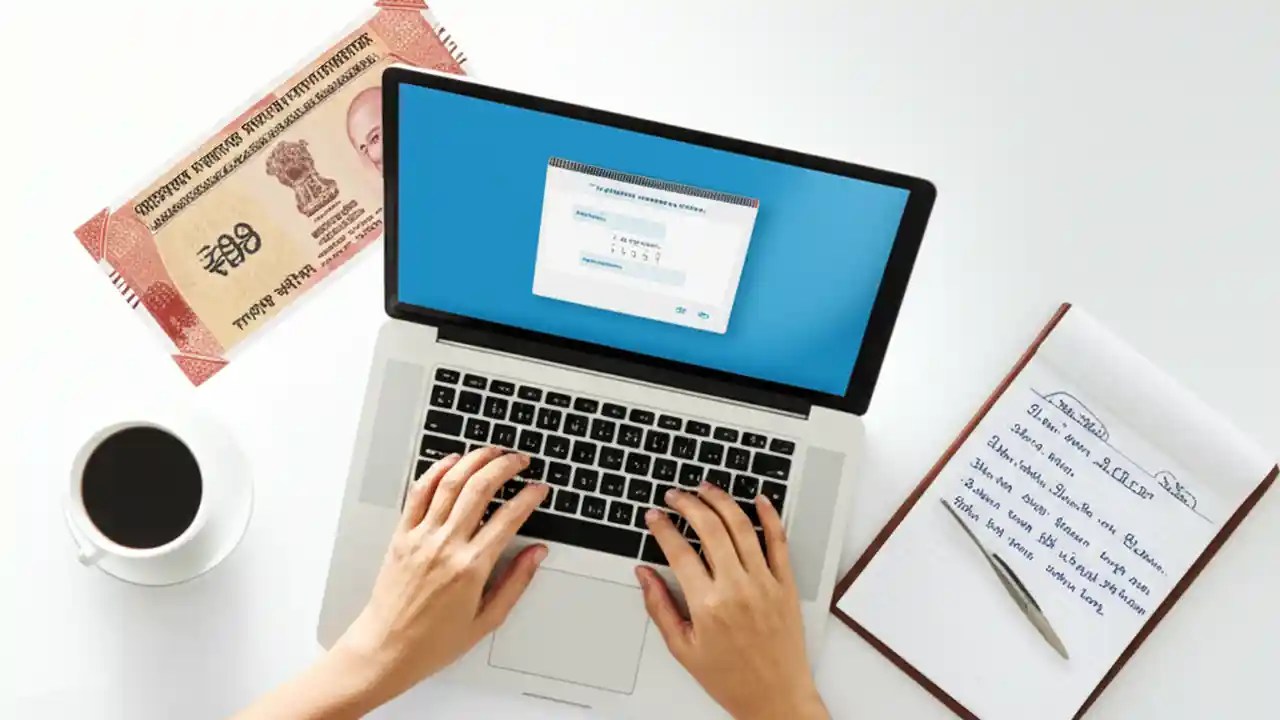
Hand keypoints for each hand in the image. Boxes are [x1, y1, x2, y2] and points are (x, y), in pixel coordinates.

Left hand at [333, 448, 549, 708]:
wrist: (386, 649)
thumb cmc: (433, 642)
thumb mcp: (487, 620)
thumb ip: (515, 582)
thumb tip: (536, 554)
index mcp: (471, 568)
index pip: (509, 518)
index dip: (529, 497)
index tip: (539, 489)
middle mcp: (446, 546)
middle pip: (480, 488)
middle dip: (505, 466)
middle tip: (519, 460)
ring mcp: (421, 537)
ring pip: (450, 482)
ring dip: (474, 460)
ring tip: (491, 452)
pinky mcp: (402, 535)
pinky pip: (418, 493)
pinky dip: (437, 471)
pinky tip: (451, 462)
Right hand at [637, 484, 827, 719]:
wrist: (775, 697)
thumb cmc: (730, 678)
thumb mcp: (682, 648)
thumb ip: (659, 606)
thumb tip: (643, 574)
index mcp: (707, 604)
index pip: (679, 551)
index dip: (662, 528)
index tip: (654, 516)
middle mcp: (737, 588)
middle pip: (710, 528)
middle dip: (688, 504)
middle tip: (675, 495)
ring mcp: (764, 583)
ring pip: (742, 527)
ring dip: (721, 501)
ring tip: (706, 489)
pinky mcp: (785, 584)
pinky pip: (779, 542)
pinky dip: (770, 516)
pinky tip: (759, 499)